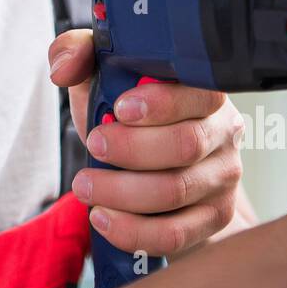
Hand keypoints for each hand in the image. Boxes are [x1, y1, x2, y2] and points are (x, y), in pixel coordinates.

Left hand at [47, 29, 245, 258]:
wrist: (150, 170)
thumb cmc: (128, 119)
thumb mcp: (101, 78)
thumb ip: (79, 53)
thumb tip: (63, 69)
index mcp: (203, 92)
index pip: (199, 93)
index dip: (161, 103)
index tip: (120, 109)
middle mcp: (223, 132)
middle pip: (185, 145)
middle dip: (130, 149)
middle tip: (93, 146)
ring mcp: (223, 178)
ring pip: (175, 191)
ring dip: (121, 192)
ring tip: (86, 186)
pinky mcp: (214, 219)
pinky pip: (176, 234)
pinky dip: (133, 231)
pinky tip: (104, 218)